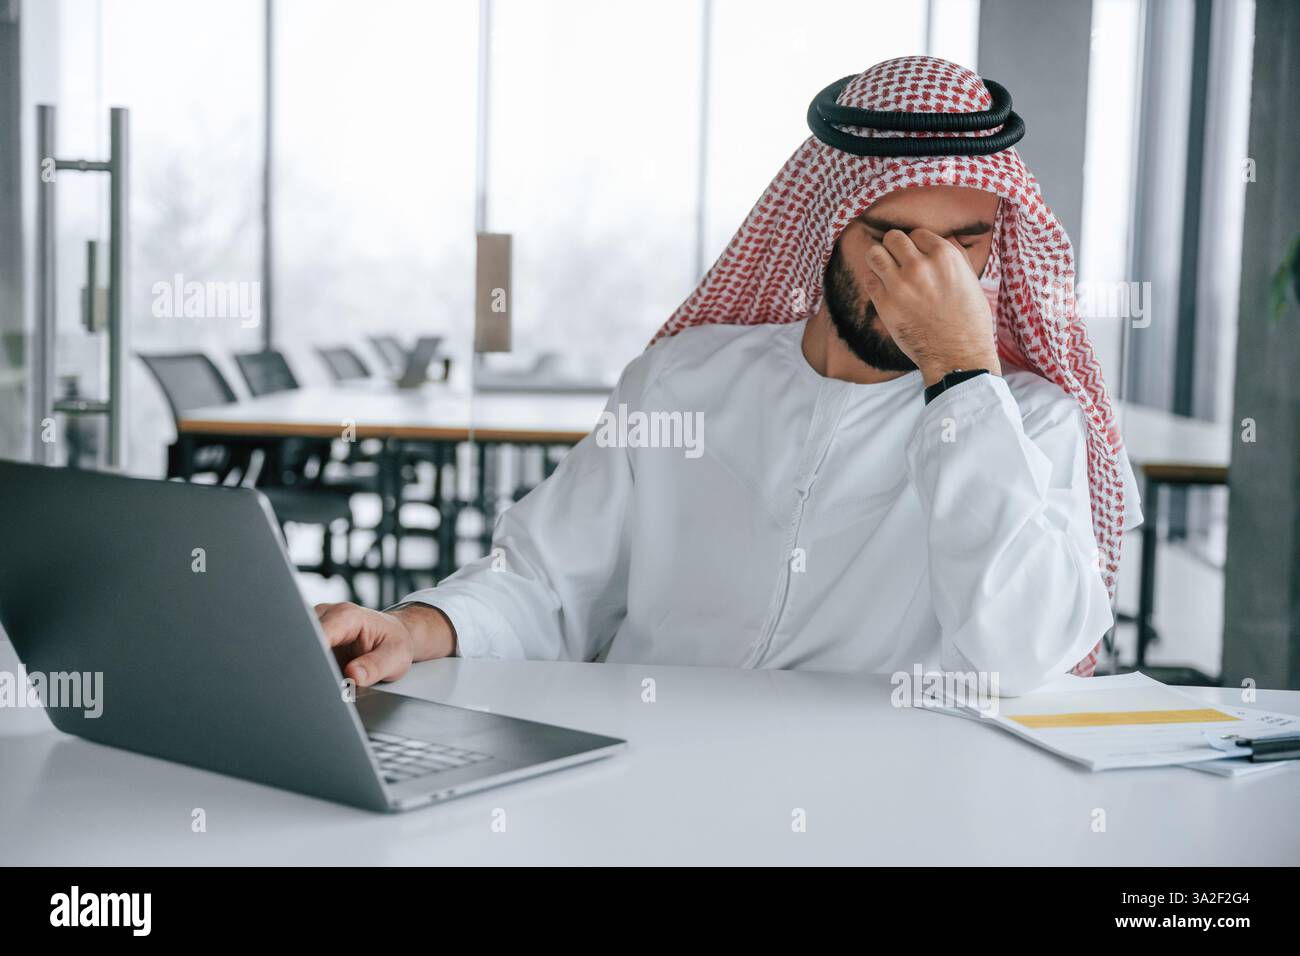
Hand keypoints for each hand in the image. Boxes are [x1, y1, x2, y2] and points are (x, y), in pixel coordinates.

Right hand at [314, 602, 456, 687]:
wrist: (392, 636)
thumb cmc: (394, 643)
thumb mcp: (396, 657)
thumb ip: (375, 667)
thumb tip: (354, 676)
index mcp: (348, 615)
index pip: (319, 632)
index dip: (314, 654)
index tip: (317, 673)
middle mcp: (327, 614)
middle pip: (303, 636)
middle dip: (307, 662)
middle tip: (320, 683)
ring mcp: (316, 624)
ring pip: (297, 643)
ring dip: (305, 664)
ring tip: (322, 679)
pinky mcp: (310, 636)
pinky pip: (300, 650)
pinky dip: (306, 665)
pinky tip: (317, 676)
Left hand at [863, 228, 1000, 385]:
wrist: (957, 354)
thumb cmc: (969, 320)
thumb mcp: (971, 280)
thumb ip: (954, 256)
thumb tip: (941, 239)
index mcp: (945, 257)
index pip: (917, 233)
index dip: (917, 244)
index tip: (918, 256)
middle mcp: (920, 266)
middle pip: (893, 238)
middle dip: (895, 247)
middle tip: (899, 261)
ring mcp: (900, 285)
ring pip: (874, 253)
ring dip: (879, 259)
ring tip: (886, 270)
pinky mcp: (885, 304)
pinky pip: (869, 279)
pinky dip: (874, 282)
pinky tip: (885, 290)